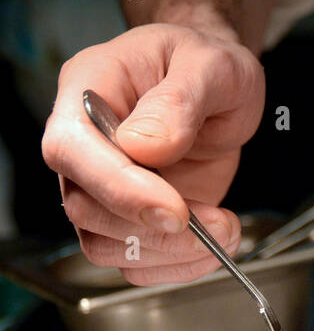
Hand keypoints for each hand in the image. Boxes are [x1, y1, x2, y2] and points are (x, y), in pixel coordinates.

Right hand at [42, 22, 265, 284]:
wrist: (217, 86)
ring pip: (105, 246)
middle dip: (154, 230)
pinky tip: (215, 245)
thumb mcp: (211, 63)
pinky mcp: (131, 220)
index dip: (118, 188)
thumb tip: (144, 145)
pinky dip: (178, 266)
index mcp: (88, 91)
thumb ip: (180, 99)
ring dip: (170, 253)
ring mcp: (104, 188)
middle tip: (217, 221)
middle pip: (84, 208)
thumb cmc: (206, 64)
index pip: (72, 150)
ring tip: (224, 228)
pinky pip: (135, 263)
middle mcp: (86, 145)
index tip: (176, 210)